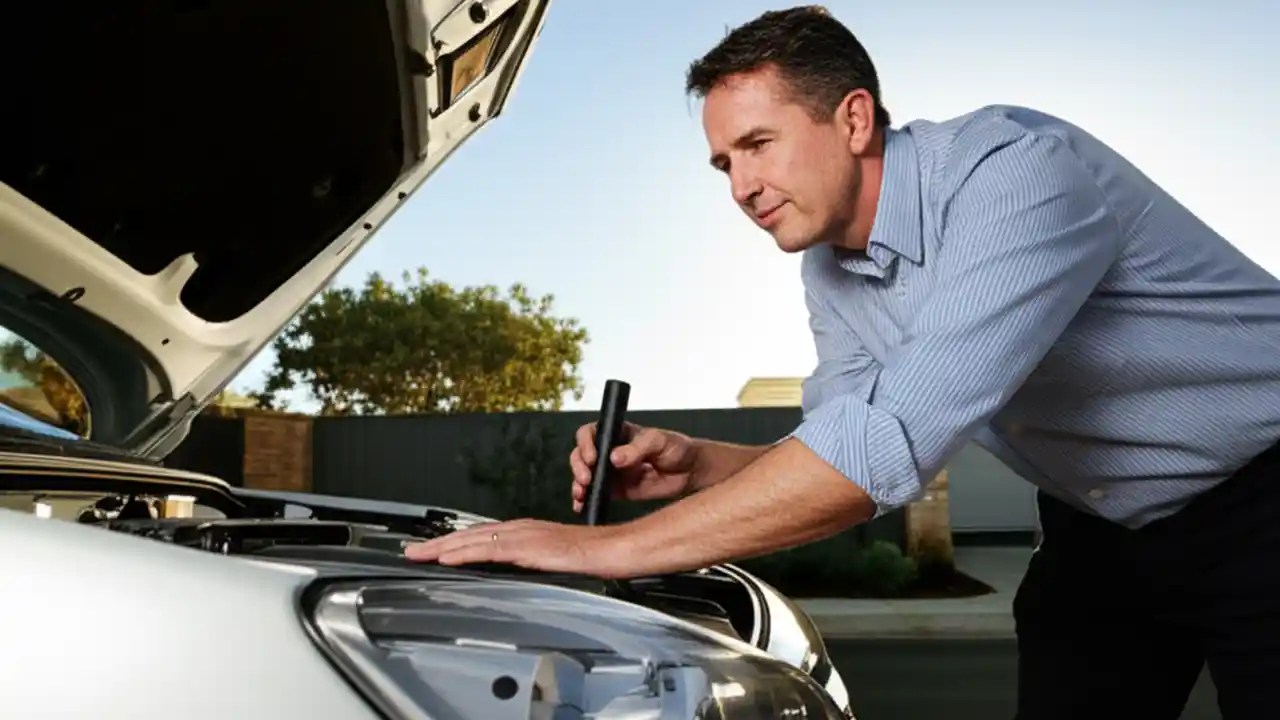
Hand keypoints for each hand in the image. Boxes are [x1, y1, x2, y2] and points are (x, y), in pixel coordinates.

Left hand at [402, 519, 633, 577]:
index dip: (451, 542)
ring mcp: (522, 535)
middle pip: (469, 534)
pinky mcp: (529, 546)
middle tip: (410, 551)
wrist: (611, 549)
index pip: (478, 535)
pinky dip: (466, 553)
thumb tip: (510, 574)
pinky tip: (449, 558)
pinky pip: (490, 549)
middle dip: (437, 543)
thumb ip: (528, 563)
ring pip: (473, 540)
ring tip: (419, 554)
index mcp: (523, 531)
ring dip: (442, 547)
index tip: (429, 550)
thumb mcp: (550, 561)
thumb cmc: (589, 555)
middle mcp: (519, 528)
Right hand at [569, 421, 697, 513]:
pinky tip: (581, 506)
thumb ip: (637, 448)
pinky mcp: (617, 491)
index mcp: (617, 434)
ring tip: (581, 494)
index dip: (585, 444)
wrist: (691, 472)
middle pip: (581, 455)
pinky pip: (595, 494)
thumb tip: (614, 458)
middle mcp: (610, 451)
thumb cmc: (677, 448)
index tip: (592, 458)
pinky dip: (585, 500)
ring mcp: (611, 472)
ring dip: (578, 484)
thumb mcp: (659, 441)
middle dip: (578, 466)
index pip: (591, 433)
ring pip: (584, 475)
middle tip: (586, 479)